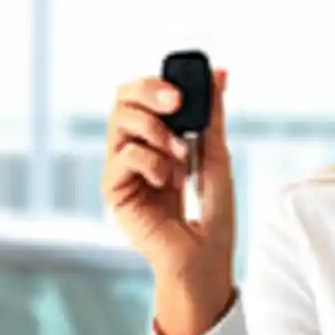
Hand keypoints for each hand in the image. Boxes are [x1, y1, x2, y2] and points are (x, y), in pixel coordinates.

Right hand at [102, 69, 236, 334]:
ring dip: (155, 130)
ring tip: (180, 154)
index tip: (187, 87)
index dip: (157, 83)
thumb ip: (212, 116)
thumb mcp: (217, 156)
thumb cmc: (214, 217)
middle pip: (122, 100)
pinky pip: (123, 156)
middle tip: (177, 103)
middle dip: (149, 92)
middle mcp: (133, 151)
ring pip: (119, 122)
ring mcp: (121, 171)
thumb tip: (220, 74)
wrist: (206, 260)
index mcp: (155, 141)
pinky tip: (166, 183)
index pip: (141, 96)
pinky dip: (151, 162)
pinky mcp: (114, 192)